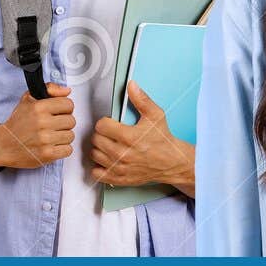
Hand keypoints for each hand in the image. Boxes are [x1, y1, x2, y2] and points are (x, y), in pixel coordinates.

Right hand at [0, 84, 74, 168]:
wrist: (3, 145)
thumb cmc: (18, 123)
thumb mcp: (28, 99)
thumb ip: (49, 89)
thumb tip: (67, 91)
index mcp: (39, 107)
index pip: (69, 104)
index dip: (64, 108)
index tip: (58, 113)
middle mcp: (42, 122)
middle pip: (71, 121)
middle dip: (64, 123)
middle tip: (53, 126)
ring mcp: (45, 140)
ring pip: (71, 136)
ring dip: (63, 137)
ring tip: (52, 136)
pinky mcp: (46, 154)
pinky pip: (68, 150)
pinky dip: (62, 149)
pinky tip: (52, 146)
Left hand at [91, 81, 193, 195]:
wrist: (171, 163)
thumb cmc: (163, 140)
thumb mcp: (156, 116)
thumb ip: (142, 100)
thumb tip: (131, 85)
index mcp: (130, 137)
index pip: (101, 126)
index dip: (104, 122)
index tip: (110, 123)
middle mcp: (123, 154)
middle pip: (96, 140)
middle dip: (101, 134)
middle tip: (109, 133)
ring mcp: (120, 168)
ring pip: (94, 155)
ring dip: (99, 148)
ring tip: (108, 144)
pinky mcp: (119, 179)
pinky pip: (97, 173)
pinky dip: (99, 166)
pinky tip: (107, 159)